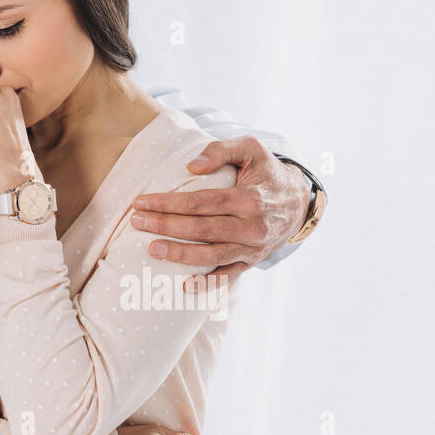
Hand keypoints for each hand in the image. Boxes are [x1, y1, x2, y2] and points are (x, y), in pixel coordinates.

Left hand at [131, 136, 312, 287]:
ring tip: (151, 249)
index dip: (168, 203)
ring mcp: (253, 248)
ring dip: (180, 255)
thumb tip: (192, 166)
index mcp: (249, 198)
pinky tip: (185, 286)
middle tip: (136, 222)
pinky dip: (208, 283)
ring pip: (212, 256)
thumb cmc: (266, 172)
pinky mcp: (252, 262)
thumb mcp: (251, 149)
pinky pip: (229, 277)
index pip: (201, 202)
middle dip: (165, 226)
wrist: (298, 201)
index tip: (141, 202)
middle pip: (202, 229)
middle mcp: (252, 226)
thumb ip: (220, 150)